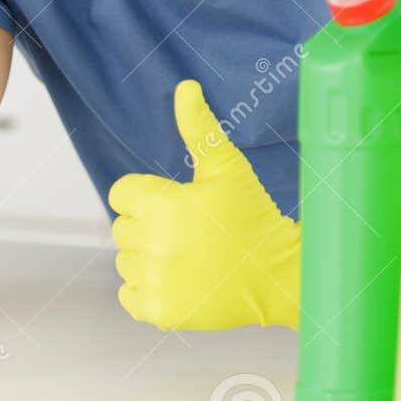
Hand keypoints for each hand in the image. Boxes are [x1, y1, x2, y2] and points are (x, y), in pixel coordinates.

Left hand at [108, 80, 300, 330]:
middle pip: (121, 227)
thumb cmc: (254, 217)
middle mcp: (151, 243)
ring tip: (187, 255)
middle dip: (148, 225)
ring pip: (125, 261)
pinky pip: (128, 296)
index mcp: (161, 204)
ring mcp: (154, 280)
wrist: (279, 274)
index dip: (146, 194)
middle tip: (187, 230)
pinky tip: (177, 280)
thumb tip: (185, 88)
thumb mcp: (228, 168)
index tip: (176, 203)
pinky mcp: (159, 312)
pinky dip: (146, 290)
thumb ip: (199, 128)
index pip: (121, 193)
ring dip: (147, 258)